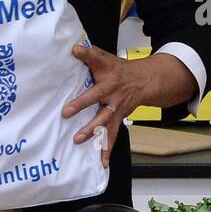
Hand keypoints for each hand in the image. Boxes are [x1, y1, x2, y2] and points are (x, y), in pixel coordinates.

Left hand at [63, 46, 195, 166]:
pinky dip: (107, 151)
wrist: (144, 82)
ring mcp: (116, 110)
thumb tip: (73, 47)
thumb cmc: (118, 70)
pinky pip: (111, 137)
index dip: (86, 59)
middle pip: (98, 103)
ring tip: (78, 140)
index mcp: (108, 79)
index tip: (75, 52)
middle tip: (66, 114)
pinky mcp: (117, 120)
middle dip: (82, 105)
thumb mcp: (105, 59)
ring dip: (93, 132)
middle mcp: (112, 96)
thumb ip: (89, 53)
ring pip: (104, 123)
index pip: (96, 67)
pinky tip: (102, 164)